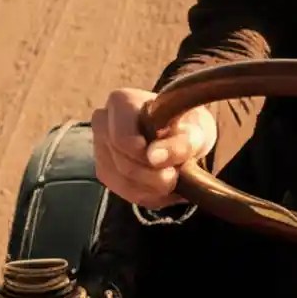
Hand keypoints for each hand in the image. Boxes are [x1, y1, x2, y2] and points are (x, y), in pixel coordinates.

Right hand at [91, 88, 216, 208]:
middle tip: (179, 174)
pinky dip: (150, 196)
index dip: (144, 157)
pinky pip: (125, 193)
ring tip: (175, 179)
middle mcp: (103, 122)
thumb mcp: (196, 131)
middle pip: (123, 162)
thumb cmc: (189, 126)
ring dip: (155, 189)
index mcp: (121, 102)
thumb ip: (179, 142)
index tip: (169, 163)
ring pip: (122, 181)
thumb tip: (154, 157)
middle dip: (155, 177)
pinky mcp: (105, 171)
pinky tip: (166, 188)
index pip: (122, 138)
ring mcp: (100, 147)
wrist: (183, 135)